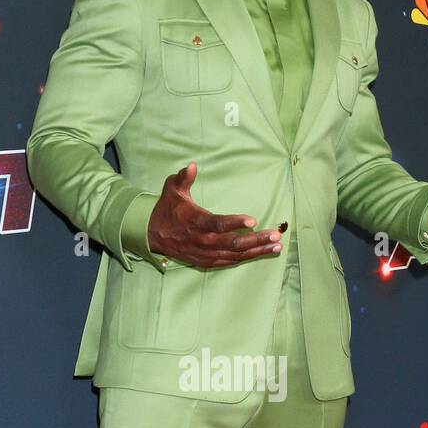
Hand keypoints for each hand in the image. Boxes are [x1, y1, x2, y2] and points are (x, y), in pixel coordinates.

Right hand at [147, 162, 281, 267]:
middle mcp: (200, 241)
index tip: (253, 220)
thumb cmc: (167, 208)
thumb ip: (183, 178)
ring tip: (276, 246)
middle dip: (256, 240)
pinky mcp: (206, 261)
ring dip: (256, 250)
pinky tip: (262, 252)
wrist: (151, 234)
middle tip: (275, 235)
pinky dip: (247, 258)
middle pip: (231, 243)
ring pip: (234, 255)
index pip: (216, 224)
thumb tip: (191, 165)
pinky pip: (230, 261)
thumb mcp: (171, 189)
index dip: (234, 223)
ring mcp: (204, 253)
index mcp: (193, 221)